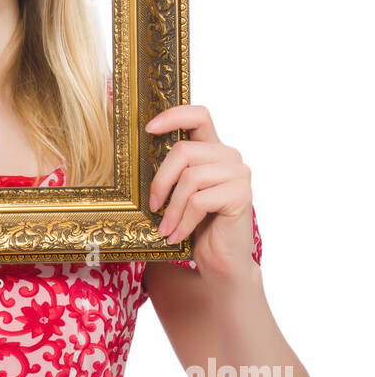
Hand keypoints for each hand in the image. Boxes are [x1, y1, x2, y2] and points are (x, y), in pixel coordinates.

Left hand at [144, 103, 254, 280]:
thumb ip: (169, 173)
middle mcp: (229, 156)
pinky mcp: (241, 195)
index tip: (148, 129)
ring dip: (172, 208)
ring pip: (190, 178)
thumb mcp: (177, 195)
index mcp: (212, 150)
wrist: (221, 262)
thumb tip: (134, 159)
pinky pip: (200, 201)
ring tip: (165, 228)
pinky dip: (183, 221)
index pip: (198, 115)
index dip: (173, 116)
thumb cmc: (196, 227)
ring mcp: (238, 174)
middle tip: (152, 206)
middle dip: (161, 180)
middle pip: (184, 150)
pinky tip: (177, 236)